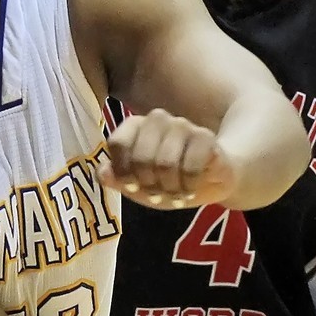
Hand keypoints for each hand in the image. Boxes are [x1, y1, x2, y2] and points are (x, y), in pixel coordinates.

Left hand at [101, 109, 233, 209]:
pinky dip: (188, 186)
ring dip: (170, 188)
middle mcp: (158, 119)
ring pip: (166, 162)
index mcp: (136, 126)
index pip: (118, 143)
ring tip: (175, 195)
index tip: (132, 187)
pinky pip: (191, 166)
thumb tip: (103, 173)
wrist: (212, 179)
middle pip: (142, 156)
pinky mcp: (206, 137)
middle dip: (148, 184)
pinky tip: (190, 191)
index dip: (123, 171)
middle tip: (157, 195)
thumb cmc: (168, 180)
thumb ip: (116, 178)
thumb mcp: (138, 185)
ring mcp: (183, 125)